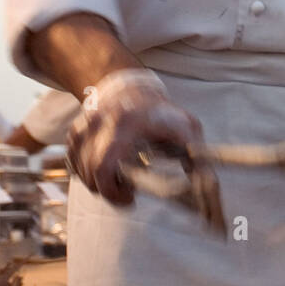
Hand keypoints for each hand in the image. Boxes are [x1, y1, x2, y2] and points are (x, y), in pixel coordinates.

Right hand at [67, 68, 203, 205]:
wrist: (131, 86)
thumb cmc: (163, 112)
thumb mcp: (186, 130)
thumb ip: (198, 162)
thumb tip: (210, 199)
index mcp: (125, 123)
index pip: (104, 167)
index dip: (114, 193)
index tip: (131, 199)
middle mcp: (99, 122)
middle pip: (91, 173)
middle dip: (109, 190)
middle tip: (127, 191)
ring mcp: (84, 126)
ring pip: (81, 170)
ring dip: (99, 182)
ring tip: (121, 178)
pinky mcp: (75, 131)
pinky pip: (73, 163)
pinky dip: (86, 172)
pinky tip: (105, 170)